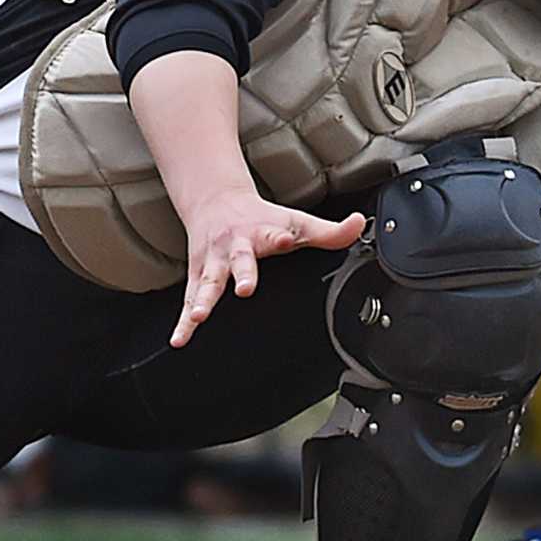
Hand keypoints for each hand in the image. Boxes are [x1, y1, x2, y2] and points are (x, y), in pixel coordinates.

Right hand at [170, 187, 362, 346]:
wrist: (215, 201)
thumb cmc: (261, 218)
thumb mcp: (296, 222)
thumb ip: (329, 232)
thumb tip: (360, 225)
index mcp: (261, 232)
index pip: (273, 233)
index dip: (279, 236)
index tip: (283, 238)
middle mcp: (234, 247)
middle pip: (238, 260)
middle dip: (241, 273)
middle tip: (244, 287)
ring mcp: (213, 263)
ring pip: (208, 283)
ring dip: (203, 300)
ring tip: (199, 317)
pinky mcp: (198, 278)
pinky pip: (189, 302)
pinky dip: (183, 322)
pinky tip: (179, 339)